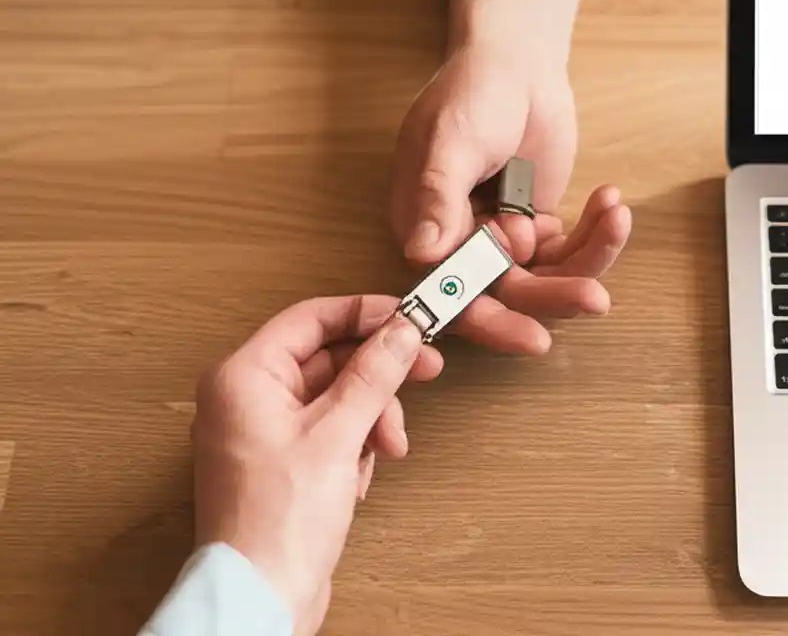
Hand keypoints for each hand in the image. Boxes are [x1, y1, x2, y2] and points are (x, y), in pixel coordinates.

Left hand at [191, 296, 440, 634]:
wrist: (262, 594)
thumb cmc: (275, 524)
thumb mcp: (338, 435)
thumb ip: (374, 375)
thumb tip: (401, 330)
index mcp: (243, 378)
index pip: (311, 319)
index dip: (365, 314)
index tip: (408, 317)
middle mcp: (247, 398)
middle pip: (329, 359)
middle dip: (378, 376)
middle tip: (422, 368)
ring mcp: (264, 431)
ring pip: (337, 397)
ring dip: (373, 416)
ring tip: (387, 446)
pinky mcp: (283, 461)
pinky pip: (331, 430)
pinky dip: (357, 443)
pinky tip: (361, 473)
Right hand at [390, 43, 631, 354]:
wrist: (515, 64)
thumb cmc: (471, 93)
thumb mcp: (449, 139)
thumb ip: (437, 195)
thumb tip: (421, 251)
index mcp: (428, 232)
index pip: (456, 294)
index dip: (492, 321)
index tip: (532, 338)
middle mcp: (465, 246)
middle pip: (509, 294)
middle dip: (554, 297)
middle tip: (594, 298)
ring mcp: (507, 240)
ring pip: (549, 277)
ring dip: (588, 259)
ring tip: (616, 219)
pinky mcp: (543, 227)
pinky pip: (574, 249)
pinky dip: (599, 232)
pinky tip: (611, 201)